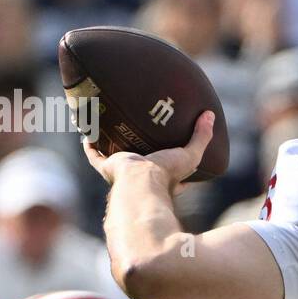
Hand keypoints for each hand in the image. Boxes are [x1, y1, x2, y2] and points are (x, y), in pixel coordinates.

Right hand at [82, 111, 214, 188]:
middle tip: (135, 127)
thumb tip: (210, 115)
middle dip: (136, 145)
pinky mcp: (107, 168)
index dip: (169, 156)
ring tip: (108, 124)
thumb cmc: (167, 173)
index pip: (166, 168)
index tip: (170, 143)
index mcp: (161, 177)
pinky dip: (90, 143)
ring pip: (114, 155)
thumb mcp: (191, 154)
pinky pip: (94, 154)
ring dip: (110, 142)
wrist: (141, 183)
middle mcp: (141, 176)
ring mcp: (123, 173)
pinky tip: (87, 129)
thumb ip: (202, 137)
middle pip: (138, 159)